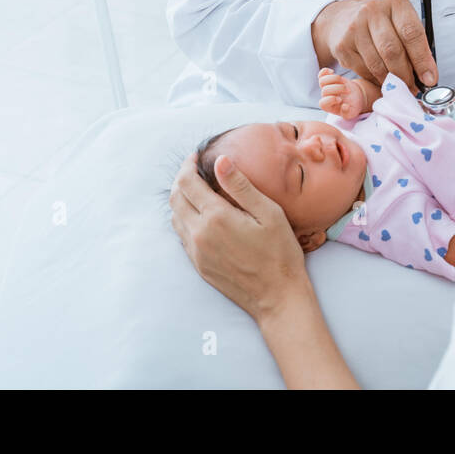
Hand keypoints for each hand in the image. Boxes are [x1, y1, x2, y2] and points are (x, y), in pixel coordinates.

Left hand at [169, 151, 310, 321]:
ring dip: (180, 198)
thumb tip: (220, 161)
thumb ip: (240, 186)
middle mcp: (199, 234)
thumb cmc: (280, 253)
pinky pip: (182, 235)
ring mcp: (196, 252)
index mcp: (216, 218)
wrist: (277, 297)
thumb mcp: (268, 213)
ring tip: (196, 189)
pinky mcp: (199, 265)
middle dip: (181, 179)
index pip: (187, 183)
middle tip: (194, 169)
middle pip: (175, 198)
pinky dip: (184, 218)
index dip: (188, 165)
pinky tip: (201, 215)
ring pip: (175, 217)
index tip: (196, 156)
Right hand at [311, 0, 436, 94]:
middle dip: (406, 75)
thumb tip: (427, 76)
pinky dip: (376, 80)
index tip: (429, 79)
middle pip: (393, 51)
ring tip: (399, 86)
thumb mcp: (400, 21)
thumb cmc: (379, 21)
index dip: (422, 60)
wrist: (341, 18)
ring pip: (377, 64)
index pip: (412, 33)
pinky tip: (382, 79)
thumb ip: (414, 43)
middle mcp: (373, 11)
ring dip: (391, 81)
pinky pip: (364, 70)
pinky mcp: (342, 45)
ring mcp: (354, 28)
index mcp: (395, 3)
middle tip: (413, 88)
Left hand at [318, 67, 366, 118]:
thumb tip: (344, 106)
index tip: (340, 100)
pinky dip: (325, 72)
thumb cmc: (352, 107)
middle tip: (348, 91)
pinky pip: (322, 74)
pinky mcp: (329, 80)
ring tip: (344, 82)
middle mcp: (325, 97)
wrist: (355, 98)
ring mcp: (327, 88)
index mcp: (329, 107)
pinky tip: (332, 71)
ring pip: (322, 81)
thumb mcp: (352, 113)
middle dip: (337, 89)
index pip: (323, 103)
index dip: (330, 100)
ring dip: (334, 79)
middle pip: (325, 90)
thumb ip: (348, 113)